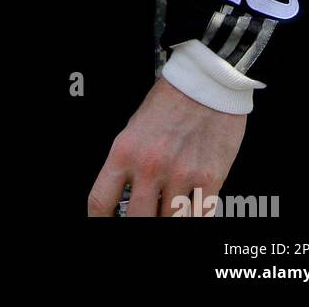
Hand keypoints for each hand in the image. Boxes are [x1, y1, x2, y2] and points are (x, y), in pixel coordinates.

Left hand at [87, 76, 246, 216]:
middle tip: (143, 218)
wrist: (205, 83)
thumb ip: (128, 162)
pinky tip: (188, 213)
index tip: (104, 223)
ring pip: (170, 223)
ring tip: (166, 213)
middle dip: (137, 225)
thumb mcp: (135, 127)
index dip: (100, 221)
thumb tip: (125, 194)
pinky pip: (199, 217)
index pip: (101, 200)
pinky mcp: (209, 179)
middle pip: (137, 220)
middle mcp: (150, 166)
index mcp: (125, 151)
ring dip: (167, 220)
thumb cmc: (170, 101)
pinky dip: (193, 219)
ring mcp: (180, 175)